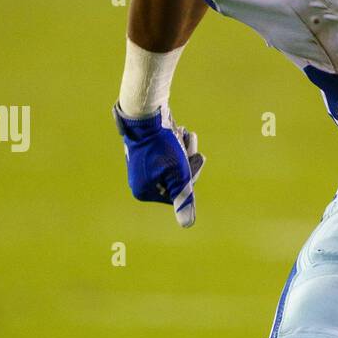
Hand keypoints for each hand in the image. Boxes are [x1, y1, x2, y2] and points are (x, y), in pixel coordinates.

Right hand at [113, 104, 204, 227]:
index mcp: (144, 192)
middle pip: (176, 179)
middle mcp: (140, 183)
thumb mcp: (178, 174)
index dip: (192, 175)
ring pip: (174, 165)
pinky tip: (179, 131)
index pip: (178, 192)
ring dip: (185, 149)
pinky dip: (176, 144)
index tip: (197, 157)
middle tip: (191, 139)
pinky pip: (166, 155)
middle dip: (188, 160)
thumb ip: (183, 197)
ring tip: (185, 133)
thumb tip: (188, 224)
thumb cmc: (162, 145)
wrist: (145, 114)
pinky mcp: (144, 154)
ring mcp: (141, 168)